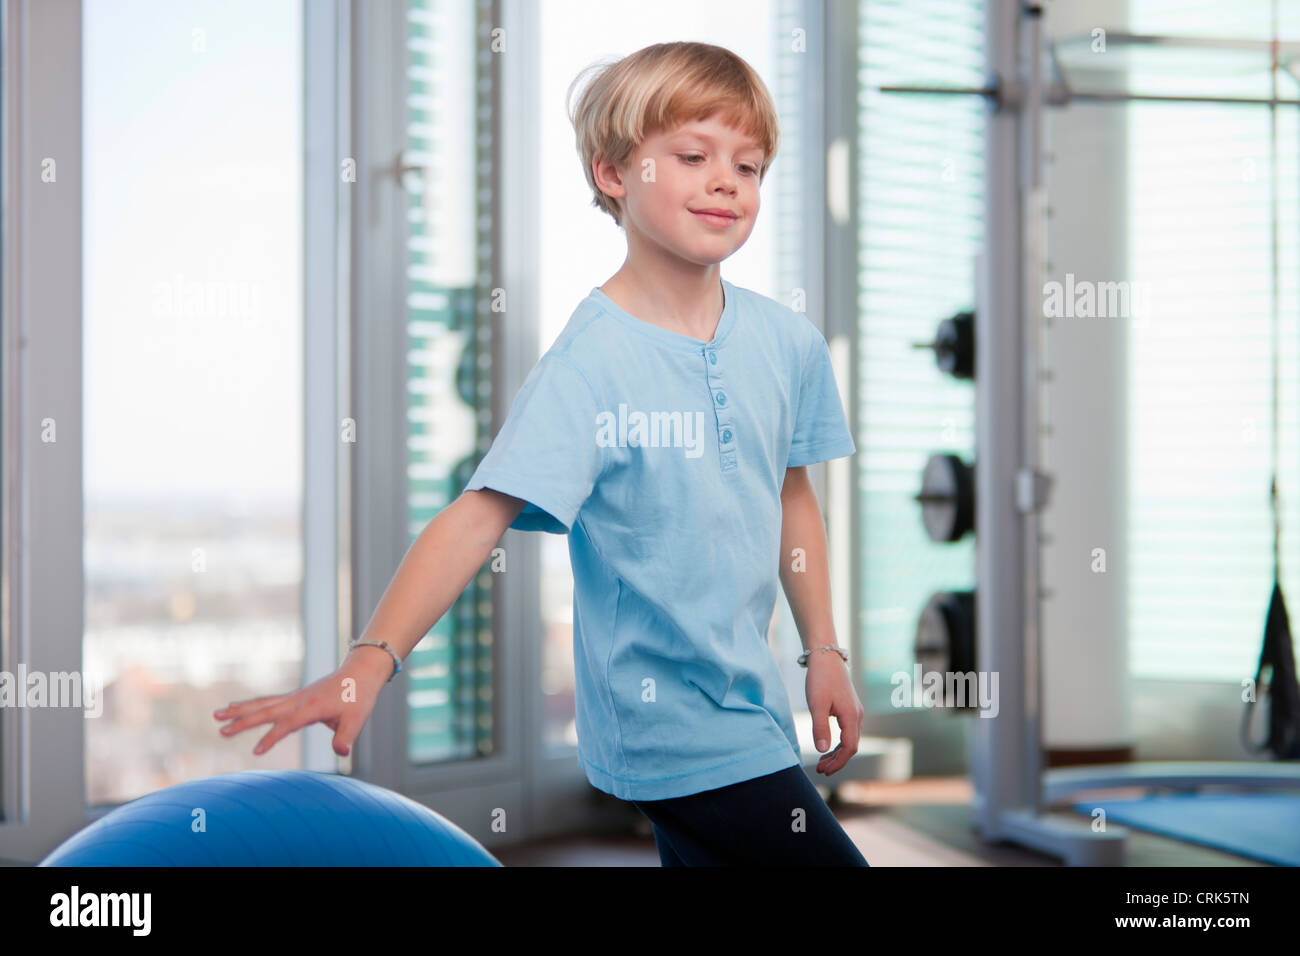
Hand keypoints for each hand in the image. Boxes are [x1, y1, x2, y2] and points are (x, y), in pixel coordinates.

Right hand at [214, 651, 391, 756]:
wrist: (361, 672)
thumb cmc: (360, 696)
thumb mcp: (357, 719)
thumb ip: (347, 737)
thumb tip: (341, 752)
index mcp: (312, 707)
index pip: (287, 724)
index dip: (271, 738)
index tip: (256, 751)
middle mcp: (299, 700)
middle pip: (266, 711)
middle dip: (242, 721)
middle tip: (220, 730)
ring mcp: (295, 697)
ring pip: (263, 704)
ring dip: (240, 710)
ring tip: (216, 715)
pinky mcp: (296, 697)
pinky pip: (269, 701)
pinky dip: (251, 705)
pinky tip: (237, 708)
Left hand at [805, 652, 862, 775]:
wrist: (826, 657)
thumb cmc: (820, 679)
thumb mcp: (816, 704)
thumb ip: (820, 728)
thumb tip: (822, 751)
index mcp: (851, 716)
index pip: (849, 748)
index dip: (838, 762)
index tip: (824, 771)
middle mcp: (857, 715)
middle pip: (851, 746)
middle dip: (836, 760)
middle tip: (820, 769)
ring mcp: (855, 711)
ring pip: (849, 739)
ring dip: (836, 752)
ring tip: (822, 761)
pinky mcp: (849, 707)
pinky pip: (847, 731)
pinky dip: (838, 742)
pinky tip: (826, 745)